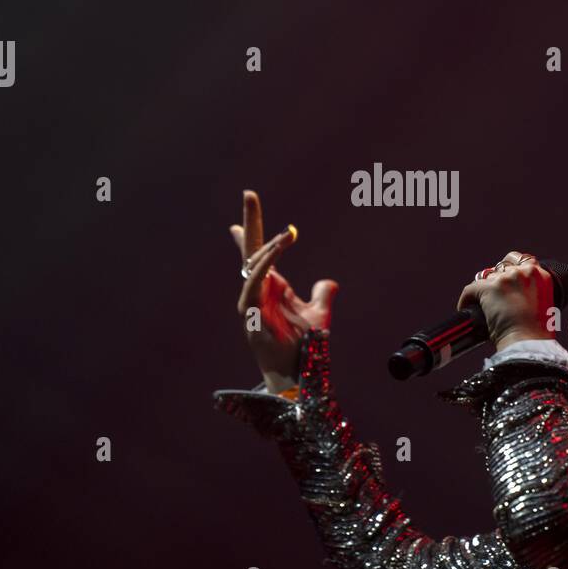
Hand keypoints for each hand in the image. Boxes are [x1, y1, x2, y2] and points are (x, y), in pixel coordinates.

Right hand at [231, 190, 338, 397]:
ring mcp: (251, 303)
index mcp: (271, 287)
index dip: (252, 233)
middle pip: (251, 251)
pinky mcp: (251, 317)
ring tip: (288, 235)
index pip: (259, 254)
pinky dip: (264, 273)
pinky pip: (255, 288)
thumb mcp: (319, 313)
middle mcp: (258, 291)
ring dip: (271, 249)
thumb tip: (328, 283)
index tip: (238, 217)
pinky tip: (273, 266)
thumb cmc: (304, 347)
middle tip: (249, 193)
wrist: (298, 376)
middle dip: (250, 222)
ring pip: (255, 267)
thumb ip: (322, 294)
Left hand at [456, 251, 556, 350]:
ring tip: (482, 306)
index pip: (522, 260)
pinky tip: (465, 308)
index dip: (510, 267)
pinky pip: (470, 289)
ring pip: (486, 278)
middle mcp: (524, 272)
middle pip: (502, 268)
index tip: (505, 278)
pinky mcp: (489, 288)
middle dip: (497, 281)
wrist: (528, 342)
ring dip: (484, 291)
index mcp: (541, 275)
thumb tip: (514, 292)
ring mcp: (506, 279)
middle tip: (494, 297)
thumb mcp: (543, 305)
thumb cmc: (537, 332)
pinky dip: (466, 299)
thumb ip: (532, 291)